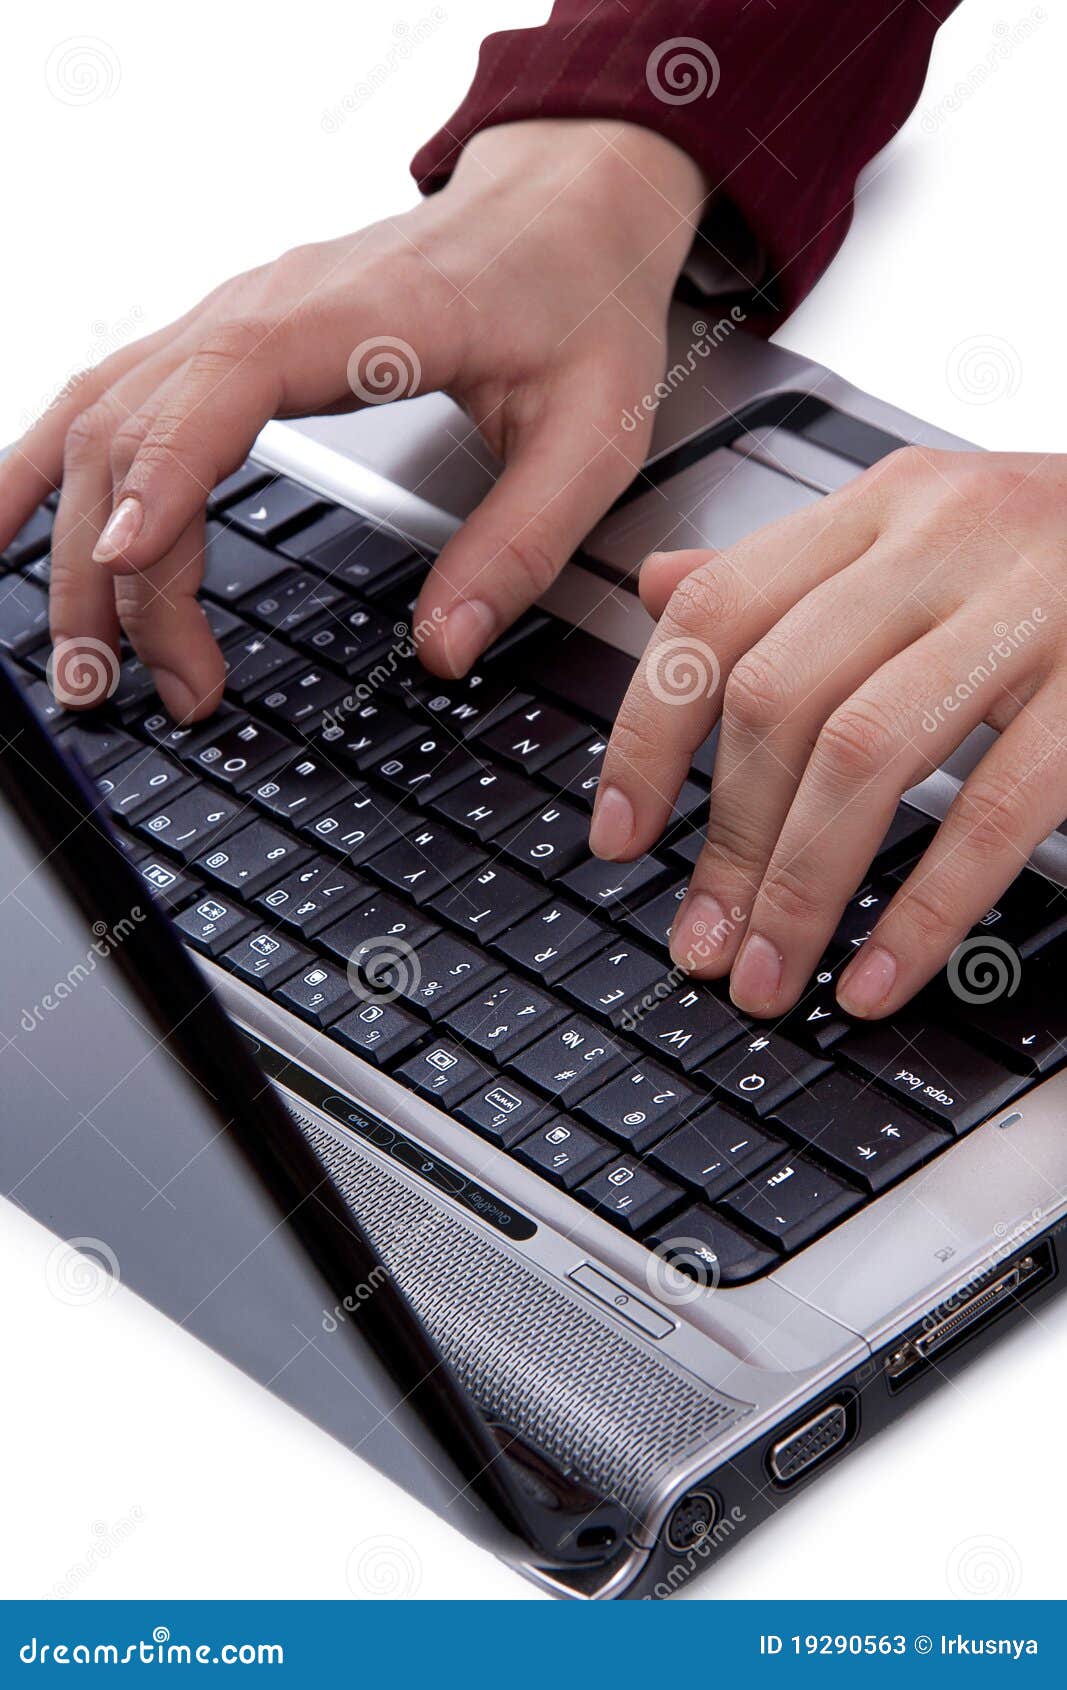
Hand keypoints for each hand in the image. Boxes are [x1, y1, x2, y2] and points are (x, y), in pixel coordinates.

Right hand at [0, 119, 705, 721]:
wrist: (564, 210)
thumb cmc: (578, 304)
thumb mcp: (595, 433)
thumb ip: (521, 542)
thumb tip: (443, 649)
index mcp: (365, 317)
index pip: (227, 384)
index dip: (166, 472)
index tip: (124, 564)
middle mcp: (273, 305)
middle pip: (142, 426)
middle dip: (123, 570)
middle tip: (148, 692)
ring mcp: (235, 317)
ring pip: (106, 419)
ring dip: (74, 541)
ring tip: (80, 662)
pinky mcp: (225, 342)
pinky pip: (108, 396)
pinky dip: (49, 464)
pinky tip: (11, 530)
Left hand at [591, 447, 1066, 1019]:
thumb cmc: (1058, 553)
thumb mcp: (919, 532)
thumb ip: (793, 571)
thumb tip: (662, 593)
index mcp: (879, 506)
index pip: (715, 612)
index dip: (646, 735)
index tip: (621, 835)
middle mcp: (943, 537)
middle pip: (778, 695)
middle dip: (727, 842)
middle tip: (704, 941)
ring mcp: (1029, 606)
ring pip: (863, 751)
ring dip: (799, 886)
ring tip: (770, 974)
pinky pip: (994, 811)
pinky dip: (921, 912)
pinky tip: (878, 975)